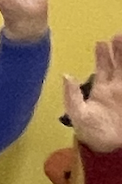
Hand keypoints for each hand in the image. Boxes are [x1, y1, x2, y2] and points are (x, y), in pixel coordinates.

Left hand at [65, 38, 121, 155]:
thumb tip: (66, 75)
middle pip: (119, 64)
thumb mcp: (78, 114)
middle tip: (117, 35)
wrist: (109, 148)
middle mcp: (116, 87)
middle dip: (119, 49)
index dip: (102, 54)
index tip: (101, 42)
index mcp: (100, 89)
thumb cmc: (91, 132)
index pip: (103, 67)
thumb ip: (71, 95)